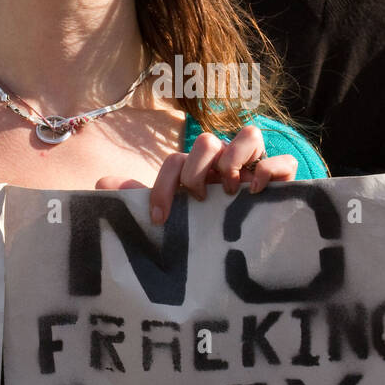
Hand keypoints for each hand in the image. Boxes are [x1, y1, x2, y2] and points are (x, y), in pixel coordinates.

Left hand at [95, 126, 296, 223]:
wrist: (253, 250)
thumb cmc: (209, 228)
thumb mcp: (177, 217)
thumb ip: (142, 199)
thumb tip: (99, 185)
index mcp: (198, 171)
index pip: (176, 160)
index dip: (164, 186)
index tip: (160, 218)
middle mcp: (225, 163)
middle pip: (207, 141)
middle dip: (195, 169)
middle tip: (197, 199)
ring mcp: (256, 168)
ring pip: (248, 135)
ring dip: (233, 157)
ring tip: (228, 189)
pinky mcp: (284, 180)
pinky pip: (281, 161)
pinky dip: (268, 170)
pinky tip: (254, 192)